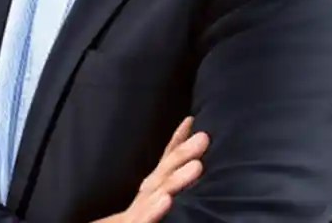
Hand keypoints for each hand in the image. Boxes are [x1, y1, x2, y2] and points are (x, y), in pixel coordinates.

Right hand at [93, 116, 209, 222]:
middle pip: (162, 174)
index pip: (162, 165)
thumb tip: (173, 180)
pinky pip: (143, 221)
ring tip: (197, 166)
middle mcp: (141, 200)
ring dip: (175, 179)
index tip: (191, 120)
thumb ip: (158, 189)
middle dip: (182, 154)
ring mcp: (136, 216)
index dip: (176, 142)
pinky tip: (166, 200)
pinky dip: (154, 211)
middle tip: (204, 136)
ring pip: (156, 195)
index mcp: (147, 194)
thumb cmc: (128, 222)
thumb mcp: (144, 208)